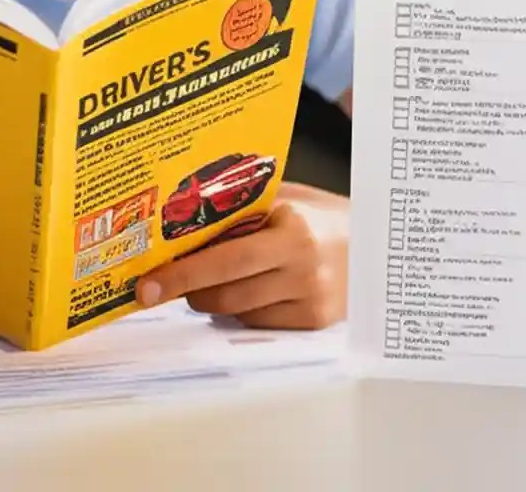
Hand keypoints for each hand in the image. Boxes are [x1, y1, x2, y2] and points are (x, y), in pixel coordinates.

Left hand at [135, 182, 348, 329]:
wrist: (377, 242)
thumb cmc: (321, 217)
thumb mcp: (285, 201)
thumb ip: (241, 210)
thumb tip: (178, 221)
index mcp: (294, 233)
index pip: (226, 259)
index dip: (182, 274)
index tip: (148, 285)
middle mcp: (304, 270)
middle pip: (225, 294)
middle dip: (187, 290)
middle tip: (162, 285)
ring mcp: (311, 301)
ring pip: (236, 312)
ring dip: (211, 300)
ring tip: (209, 280)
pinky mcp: (313, 323)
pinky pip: (257, 323)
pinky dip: (241, 310)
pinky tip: (249, 289)